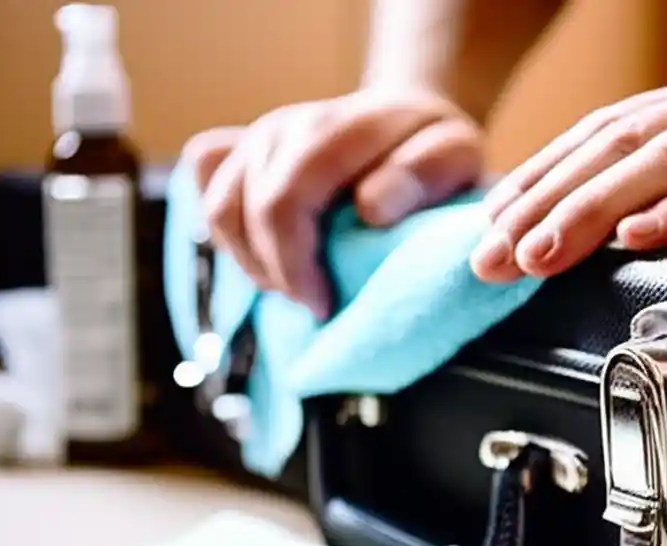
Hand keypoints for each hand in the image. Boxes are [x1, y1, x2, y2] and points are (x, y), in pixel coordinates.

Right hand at [181, 88, 483, 316]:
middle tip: (316, 305)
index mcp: (341, 125)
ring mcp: (259, 136)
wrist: (405, 118)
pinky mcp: (239, 151)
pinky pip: (210, 199)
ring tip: (296, 288)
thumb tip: (369, 209)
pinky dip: (232, 241)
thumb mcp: (456, 156)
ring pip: (221, 209)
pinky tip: (270, 261)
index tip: (325, 304)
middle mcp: (290, 124)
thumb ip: (422, 175)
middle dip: (278, 271)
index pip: (288, 198)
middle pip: (251, 209)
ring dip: (254, 262)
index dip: (296, 261)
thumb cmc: (434, 150)